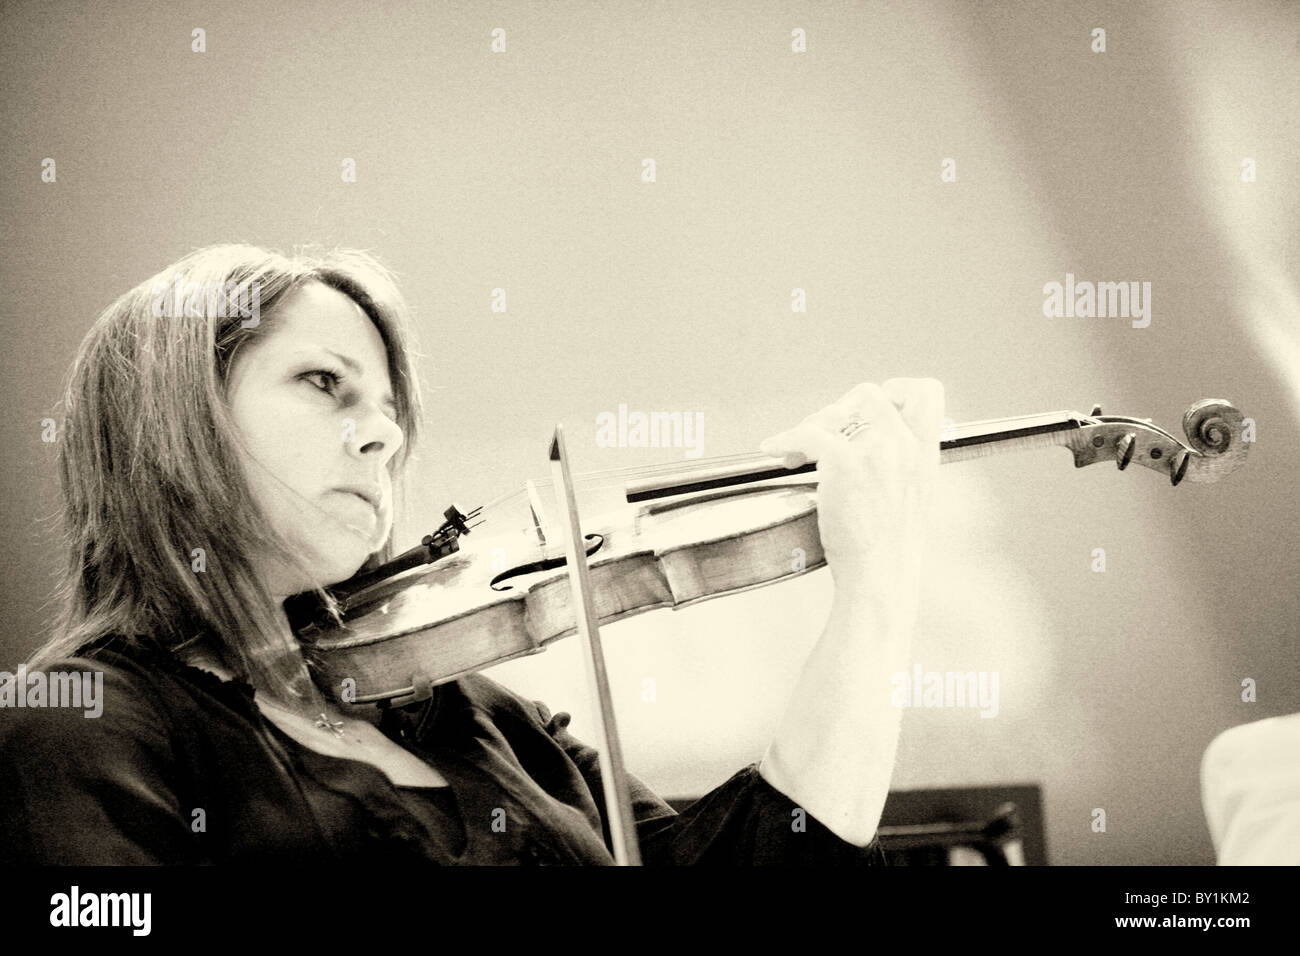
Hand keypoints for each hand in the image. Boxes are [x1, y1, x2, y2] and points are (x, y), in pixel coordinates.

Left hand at [760, 378, 943, 609]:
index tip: (866, 409)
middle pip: (870, 393)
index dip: (895, 389)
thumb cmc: (889, 551)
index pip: (927, 391)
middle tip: (821, 433)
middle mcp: (905, 445)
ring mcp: (877, 451)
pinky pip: (807, 434)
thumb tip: (868, 444)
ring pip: (836, 410)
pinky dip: (785, 439)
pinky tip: (775, 451)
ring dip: (811, 425)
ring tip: (797, 450)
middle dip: (839, 409)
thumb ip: (900, 465)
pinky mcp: (845, 462)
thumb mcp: (912, 498)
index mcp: (927, 452)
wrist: (882, 579)